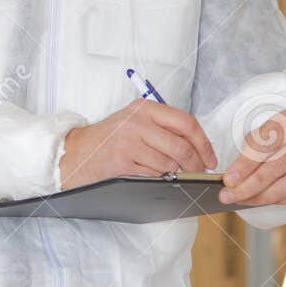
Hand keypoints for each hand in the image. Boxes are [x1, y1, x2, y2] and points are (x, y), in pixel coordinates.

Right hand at [59, 99, 217, 188]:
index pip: (187, 123)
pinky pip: (153, 173)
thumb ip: (163, 127)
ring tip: (171, 173)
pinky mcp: (122, 160)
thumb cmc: (109, 139)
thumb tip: (198, 146)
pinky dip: (158, 178)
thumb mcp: (135, 122)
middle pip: (181, 146)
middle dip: (196, 164)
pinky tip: (152, 175)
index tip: (210, 158)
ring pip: (169, 162)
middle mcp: (138, 121)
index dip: (204, 143)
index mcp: (146, 108)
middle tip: (199, 172)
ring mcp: (129, 141)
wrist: (75, 152)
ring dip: (175, 173)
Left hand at [220, 108, 285, 207]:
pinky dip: (280, 201)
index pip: (264, 145)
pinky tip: (266, 201)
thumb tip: (232, 181)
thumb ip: (250, 153)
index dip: (244, 165)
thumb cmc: (281, 139)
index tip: (228, 181)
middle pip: (273, 169)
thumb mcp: (264, 135)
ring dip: (260, 198)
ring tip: (243, 201)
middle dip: (247, 187)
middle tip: (228, 197)